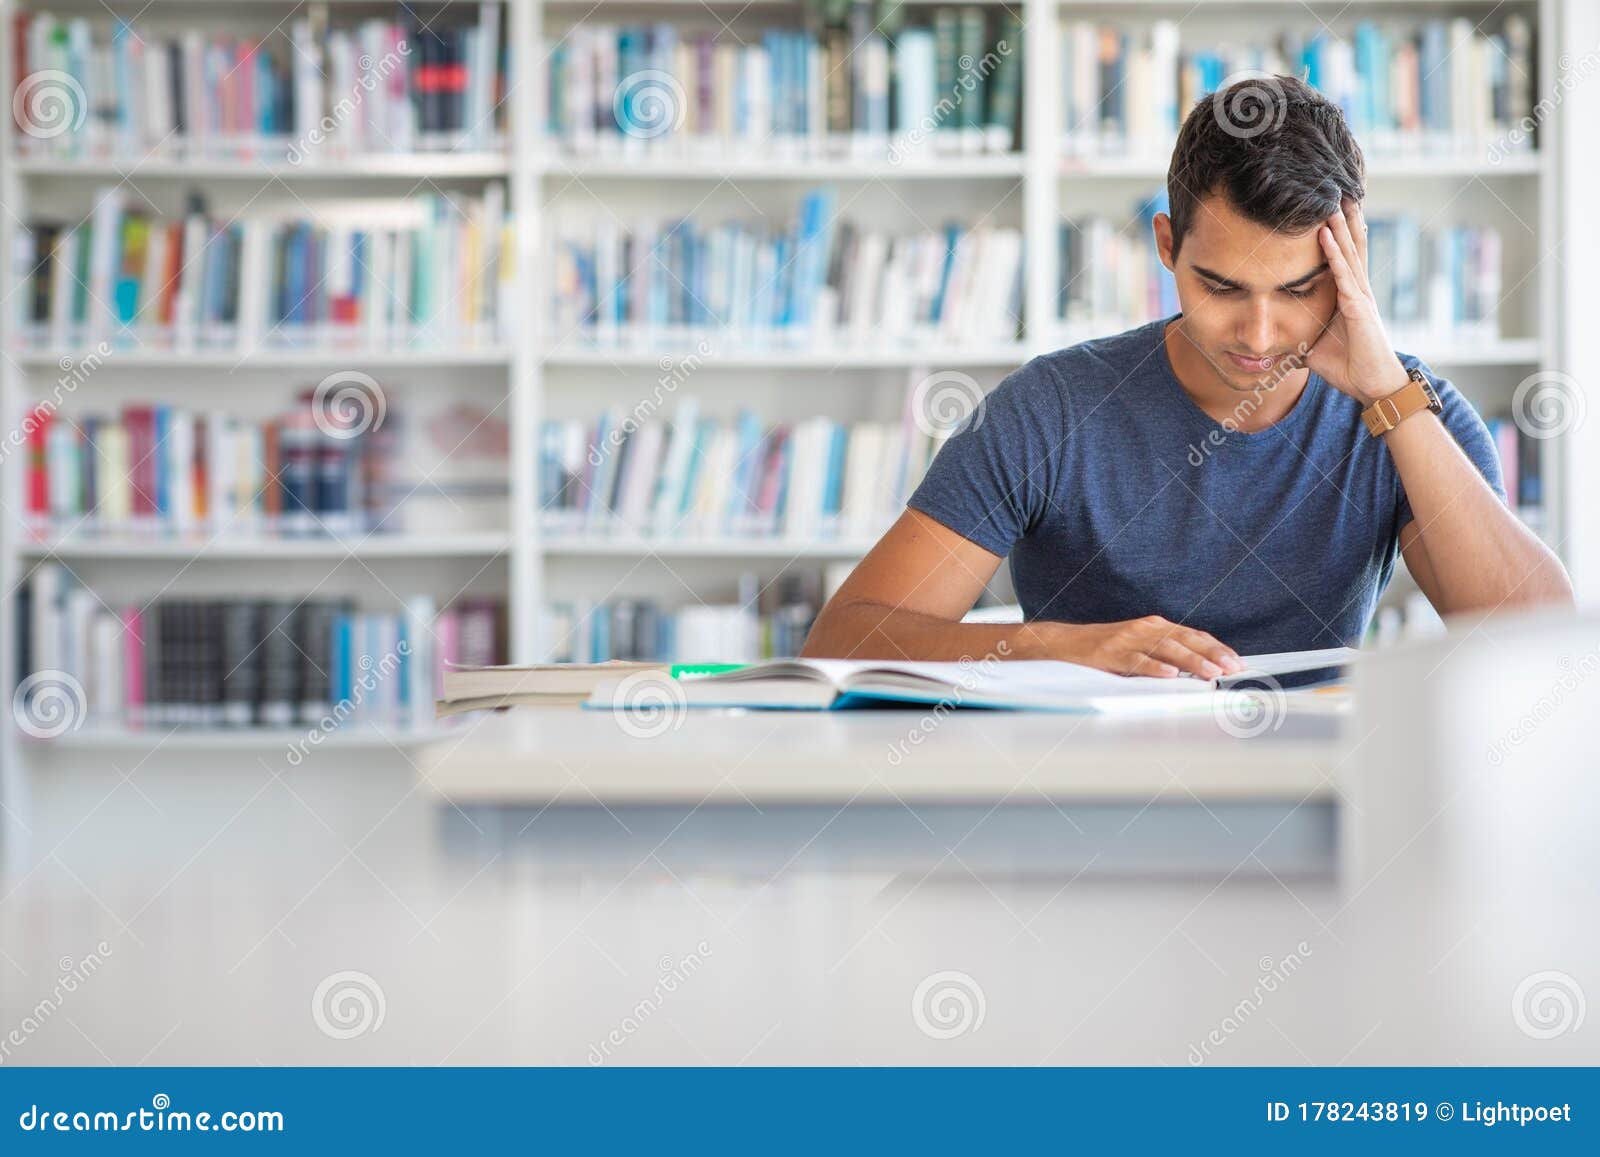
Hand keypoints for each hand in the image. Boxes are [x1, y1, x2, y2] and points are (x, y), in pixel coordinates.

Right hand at [1053, 615, 1245, 678]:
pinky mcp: (1110, 654)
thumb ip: (1166, 655)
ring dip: (1192, 662)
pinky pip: (1136, 662)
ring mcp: (1128, 640)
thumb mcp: (1140, 647)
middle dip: (1212, 654)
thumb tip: (1200, 671)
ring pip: (1166, 650)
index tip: (1237, 662)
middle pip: (1186, 640)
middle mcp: (1145, 629)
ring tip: (1211, 673)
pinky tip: (1170, 675)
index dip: (1217, 648)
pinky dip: (1154, 668)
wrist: (1064, 644)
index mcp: (1155, 627)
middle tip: (1233, 668)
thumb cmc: (1105, 650)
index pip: (1194, 636)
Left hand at [1305, 199, 1410, 406]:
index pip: (1342, 257)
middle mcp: (1357, 291)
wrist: (1372, 386)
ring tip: (1331, 201)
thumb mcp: (1313, 344)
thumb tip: (1272, 333)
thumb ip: (1298, 332)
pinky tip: (1326, 237)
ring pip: (1349, 254)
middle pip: (1350, 247)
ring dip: (1338, 228)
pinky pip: (1344, 277)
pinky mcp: (1359, 309)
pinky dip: (1334, 256)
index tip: (1327, 208)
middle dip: (1343, 220)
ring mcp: (1360, 298)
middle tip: (1336, 189)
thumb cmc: (1347, 367)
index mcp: (1348, 296)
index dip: (1337, 233)